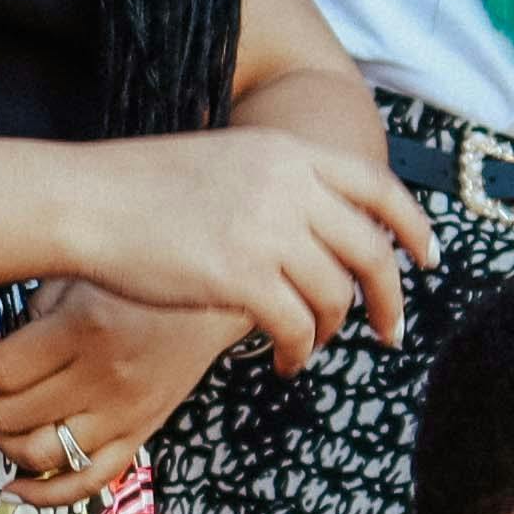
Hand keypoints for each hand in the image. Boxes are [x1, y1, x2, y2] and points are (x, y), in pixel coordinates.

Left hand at [0, 280, 240, 510]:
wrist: (216, 299)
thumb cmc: (139, 278)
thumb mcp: (79, 275)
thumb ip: (27, 313)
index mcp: (84, 329)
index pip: (3, 371)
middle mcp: (104, 380)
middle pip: (13, 415)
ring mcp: (124, 415)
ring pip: (41, 454)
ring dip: (8, 442)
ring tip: (8, 419)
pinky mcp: (140, 436)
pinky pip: (87, 482)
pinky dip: (45, 495)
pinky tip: (15, 488)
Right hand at [62, 127, 433, 363]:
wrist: (86, 202)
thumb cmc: (137, 188)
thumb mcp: (222, 162)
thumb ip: (274, 185)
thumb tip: (312, 233)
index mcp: (286, 152)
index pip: (377, 186)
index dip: (412, 225)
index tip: (427, 258)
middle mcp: (290, 186)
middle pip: (371, 250)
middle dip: (390, 298)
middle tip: (392, 332)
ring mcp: (268, 231)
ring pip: (336, 295)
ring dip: (332, 330)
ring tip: (312, 346)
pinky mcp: (243, 277)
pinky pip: (297, 326)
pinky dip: (299, 351)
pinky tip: (284, 362)